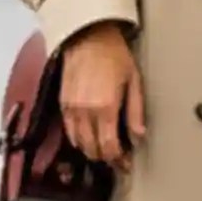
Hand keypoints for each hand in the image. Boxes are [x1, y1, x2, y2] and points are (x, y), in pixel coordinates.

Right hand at [59, 22, 145, 173]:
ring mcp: (71, 109)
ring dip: (92, 151)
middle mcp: (85, 112)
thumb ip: (135, 112)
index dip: (119, 160)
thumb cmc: (114, 54)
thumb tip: (139, 136)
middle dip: (106, 159)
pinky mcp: (63, 104)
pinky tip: (89, 137)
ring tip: (105, 151)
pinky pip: (69, 131)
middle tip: (118, 160)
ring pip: (79, 144)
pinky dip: (79, 140)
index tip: (126, 164)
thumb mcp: (134, 81)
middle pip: (93, 150)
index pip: (109, 147)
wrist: (88, 36)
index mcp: (106, 107)